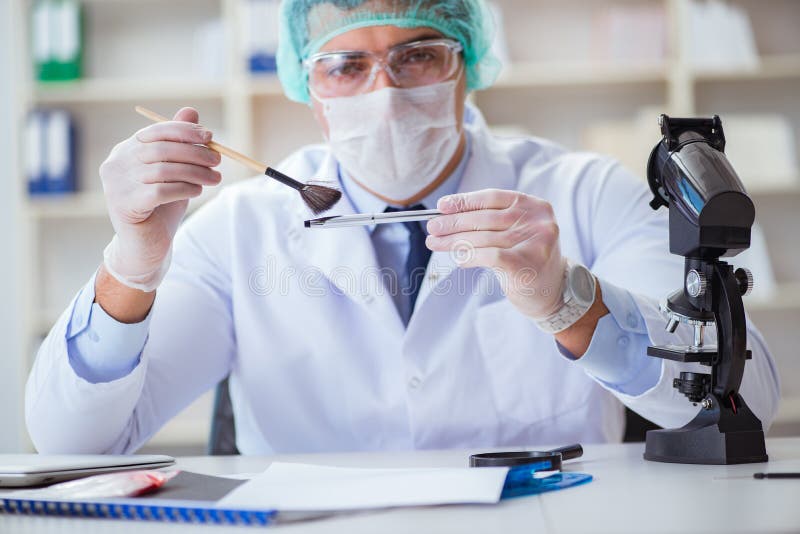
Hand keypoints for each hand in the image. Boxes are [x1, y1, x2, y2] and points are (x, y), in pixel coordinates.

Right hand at [99, 107, 221, 291]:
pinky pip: (162, 190)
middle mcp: (116, 164)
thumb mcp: (173, 172)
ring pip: (164, 170)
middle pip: (161, 149)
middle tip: (218, 161)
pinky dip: (185, 188)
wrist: (145, 246)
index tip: (210, 137)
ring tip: (215, 178)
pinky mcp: (125, 204)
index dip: (184, 131)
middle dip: (195, 153)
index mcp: (125, 151)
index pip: (155, 131)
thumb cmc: (160, 207)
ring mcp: (117, 185)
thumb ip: (179, 144)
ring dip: (196, 172)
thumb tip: (191, 111)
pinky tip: (198, 190)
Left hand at [425, 189, 566, 319]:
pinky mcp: (527, 264)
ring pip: (483, 237)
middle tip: (432, 228)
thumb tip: (446, 217)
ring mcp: (536, 242)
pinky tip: (459, 259)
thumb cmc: (526, 259)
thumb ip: (490, 222)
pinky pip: (489, 256)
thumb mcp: (516, 233)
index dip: (465, 200)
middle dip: (453, 223)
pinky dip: (470, 256)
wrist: (553, 293)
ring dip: (454, 241)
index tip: (442, 206)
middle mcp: (538, 220)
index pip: (492, 197)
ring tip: (436, 243)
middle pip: (485, 218)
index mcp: (534, 206)